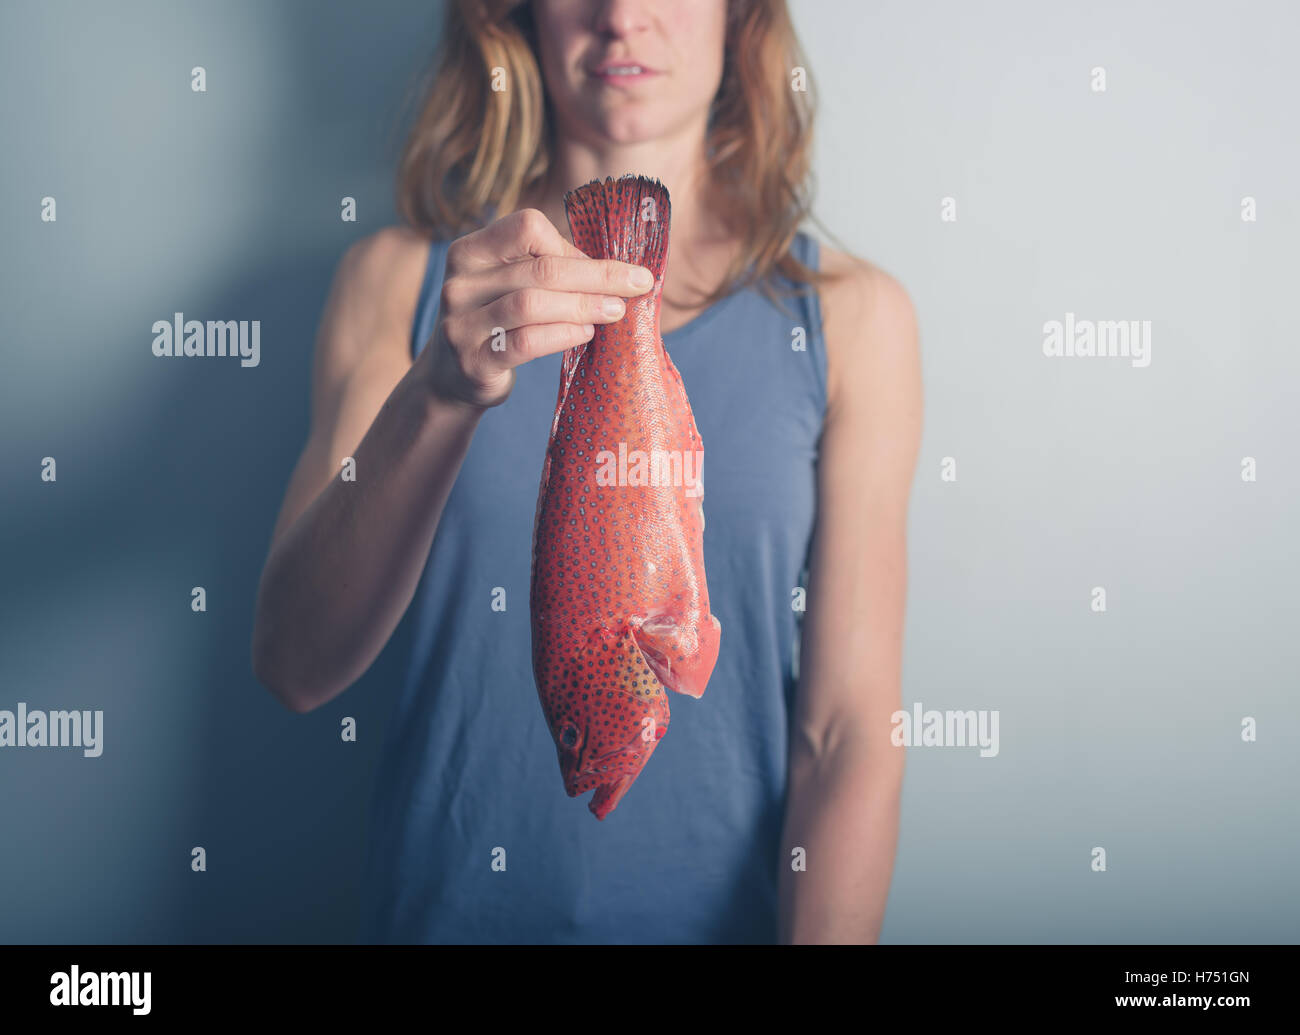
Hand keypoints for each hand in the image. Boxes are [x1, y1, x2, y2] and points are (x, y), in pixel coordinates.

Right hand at [419, 208, 654, 408]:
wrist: (452, 378)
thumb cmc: (497, 322)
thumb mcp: (508, 285)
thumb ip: (545, 268)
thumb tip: (614, 268)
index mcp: (470, 251)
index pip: (527, 227)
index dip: (571, 245)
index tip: (601, 265)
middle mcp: (459, 283)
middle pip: (540, 269)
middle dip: (596, 276)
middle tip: (636, 285)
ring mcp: (461, 323)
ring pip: (532, 304)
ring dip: (583, 306)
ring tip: (614, 312)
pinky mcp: (473, 361)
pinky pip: (525, 342)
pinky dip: (562, 335)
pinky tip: (585, 334)